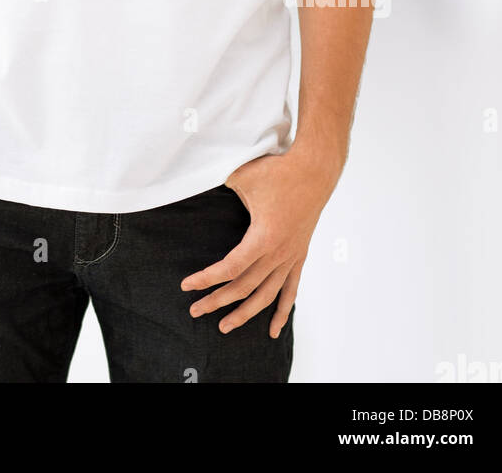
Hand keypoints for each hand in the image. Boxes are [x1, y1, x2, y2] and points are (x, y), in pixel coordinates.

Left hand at [180, 149, 339, 337]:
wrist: (314, 170)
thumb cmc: (278, 171)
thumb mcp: (242, 177)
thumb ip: (220, 187)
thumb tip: (198, 185)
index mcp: (263, 238)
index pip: (230, 268)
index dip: (206, 279)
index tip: (187, 285)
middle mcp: (278, 253)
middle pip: (244, 287)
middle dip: (217, 301)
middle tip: (195, 310)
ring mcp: (291, 257)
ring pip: (266, 295)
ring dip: (245, 313)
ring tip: (224, 327)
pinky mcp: (299, 255)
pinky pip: (290, 290)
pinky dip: (281, 311)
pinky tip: (272, 331)